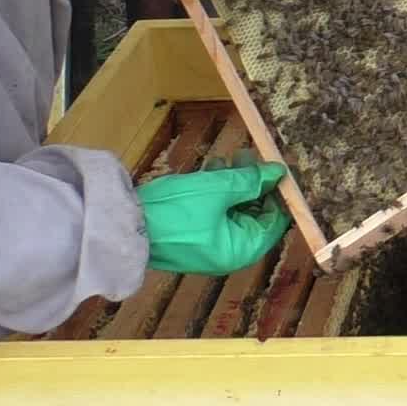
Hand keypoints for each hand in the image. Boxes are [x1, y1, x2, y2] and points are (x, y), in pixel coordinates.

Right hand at [136, 150, 291, 275]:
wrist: (126, 225)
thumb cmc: (178, 211)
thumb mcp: (218, 190)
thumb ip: (250, 181)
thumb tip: (277, 173)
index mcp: (242, 249)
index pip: (275, 222)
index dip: (279, 194)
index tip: (280, 169)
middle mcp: (229, 250)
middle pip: (254, 214)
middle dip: (254, 183)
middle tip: (251, 156)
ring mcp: (210, 243)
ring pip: (234, 208)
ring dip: (235, 182)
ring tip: (232, 157)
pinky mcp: (193, 233)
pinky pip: (215, 210)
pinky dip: (217, 190)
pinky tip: (212, 167)